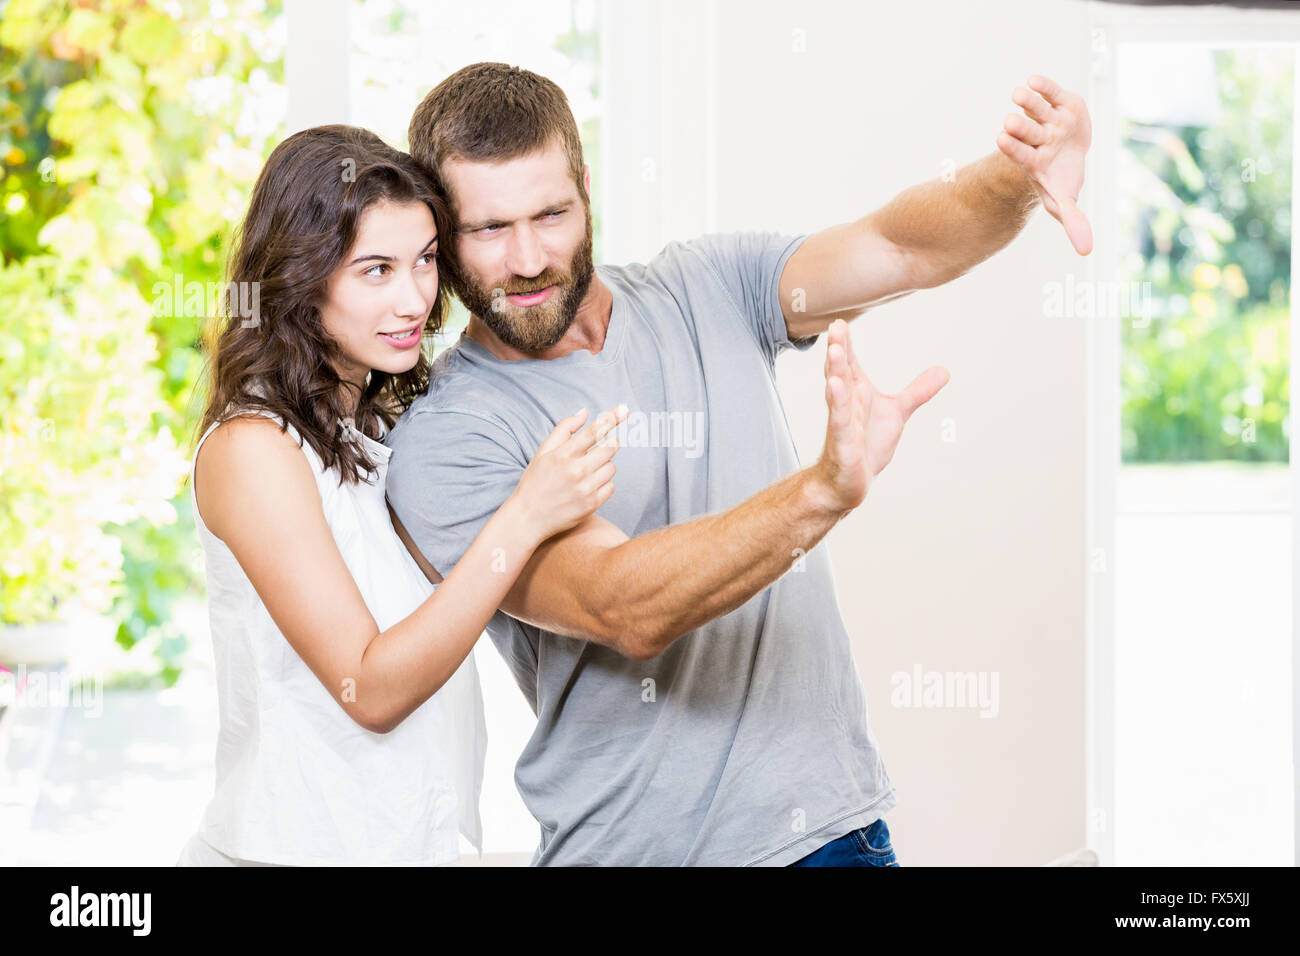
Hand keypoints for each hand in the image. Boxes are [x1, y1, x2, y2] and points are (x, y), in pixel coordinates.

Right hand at [512, 404, 627, 541]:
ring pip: (612, 467)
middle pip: (610, 447)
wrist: (528, 517)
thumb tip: (585, 412)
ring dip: (605, 465)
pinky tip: (590, 485)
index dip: (611, 419)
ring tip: (588, 471)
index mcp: (563, 455)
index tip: (623, 410)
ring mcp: (585, 489)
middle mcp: (576, 471)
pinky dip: (604, 483)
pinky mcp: (591, 505)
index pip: (594, 431)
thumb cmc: (535, 481)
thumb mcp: (543, 452)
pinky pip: (611, 486)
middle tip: (601, 447)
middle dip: (609, 444)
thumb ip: (564, 429)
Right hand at [810, 320, 948, 511]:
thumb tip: (945, 370)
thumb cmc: (866, 446)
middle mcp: (846, 403)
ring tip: (834, 349)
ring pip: (837, 393)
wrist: (849, 482)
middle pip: (841, 371)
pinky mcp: (842, 443)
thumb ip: (918, 391)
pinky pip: (838, 421)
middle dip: (838, 349)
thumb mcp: (898, 412)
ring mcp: (842, 422)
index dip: (847, 343)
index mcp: (856, 392)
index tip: (841, 322)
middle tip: (836, 326)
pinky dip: (837, 403)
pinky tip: (834, 386)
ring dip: (835, 371)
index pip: (850, 363)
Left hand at [997, 74, 1092, 255]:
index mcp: (1035, 162)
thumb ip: (1073, 222)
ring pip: (1034, 109)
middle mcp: (1038, 139)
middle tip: (1008, 121)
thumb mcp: (1066, 200)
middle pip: (1026, 131)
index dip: (1012, 147)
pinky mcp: (1062, 103)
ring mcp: (1048, 121)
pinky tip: (1033, 80)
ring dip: (1027, 101)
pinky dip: (1043, 86)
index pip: (1020, 154)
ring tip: (1018, 93)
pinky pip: (1050, 93)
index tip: (1001, 139)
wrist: (1069, 156)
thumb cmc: (1061, 181)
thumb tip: (1086, 251)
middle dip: (1019, 127)